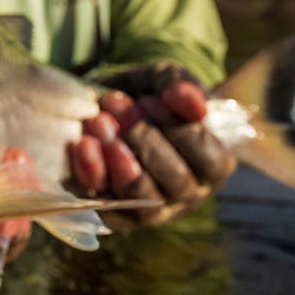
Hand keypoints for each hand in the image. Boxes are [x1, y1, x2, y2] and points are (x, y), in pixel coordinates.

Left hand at [68, 62, 236, 229]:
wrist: (102, 110)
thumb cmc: (142, 96)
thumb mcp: (161, 80)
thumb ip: (180, 83)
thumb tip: (195, 104)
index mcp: (211, 165)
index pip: (211, 160)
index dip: (181, 130)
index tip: (149, 100)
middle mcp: (187, 194)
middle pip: (176, 180)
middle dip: (144, 140)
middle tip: (116, 106)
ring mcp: (153, 210)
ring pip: (142, 197)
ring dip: (117, 160)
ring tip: (98, 124)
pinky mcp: (116, 215)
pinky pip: (106, 206)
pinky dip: (92, 175)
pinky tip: (82, 145)